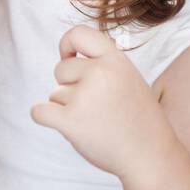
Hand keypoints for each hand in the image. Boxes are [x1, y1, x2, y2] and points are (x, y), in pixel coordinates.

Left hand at [30, 24, 176, 178]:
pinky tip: (61, 123)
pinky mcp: (71, 121)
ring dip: (66, 108)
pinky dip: (43, 116)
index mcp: (116, 60)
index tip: (68, 56)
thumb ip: (103, 64)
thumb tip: (68, 56)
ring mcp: (85, 97)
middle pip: (61, 69)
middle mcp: (100, 73)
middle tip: (95, 106)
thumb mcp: (129, 78)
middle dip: (69, 86)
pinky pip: (39, 111)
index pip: (79, 33)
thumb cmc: (138, 119)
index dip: (66, 43)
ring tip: (94, 121)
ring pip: (55, 94)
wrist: (150, 155)